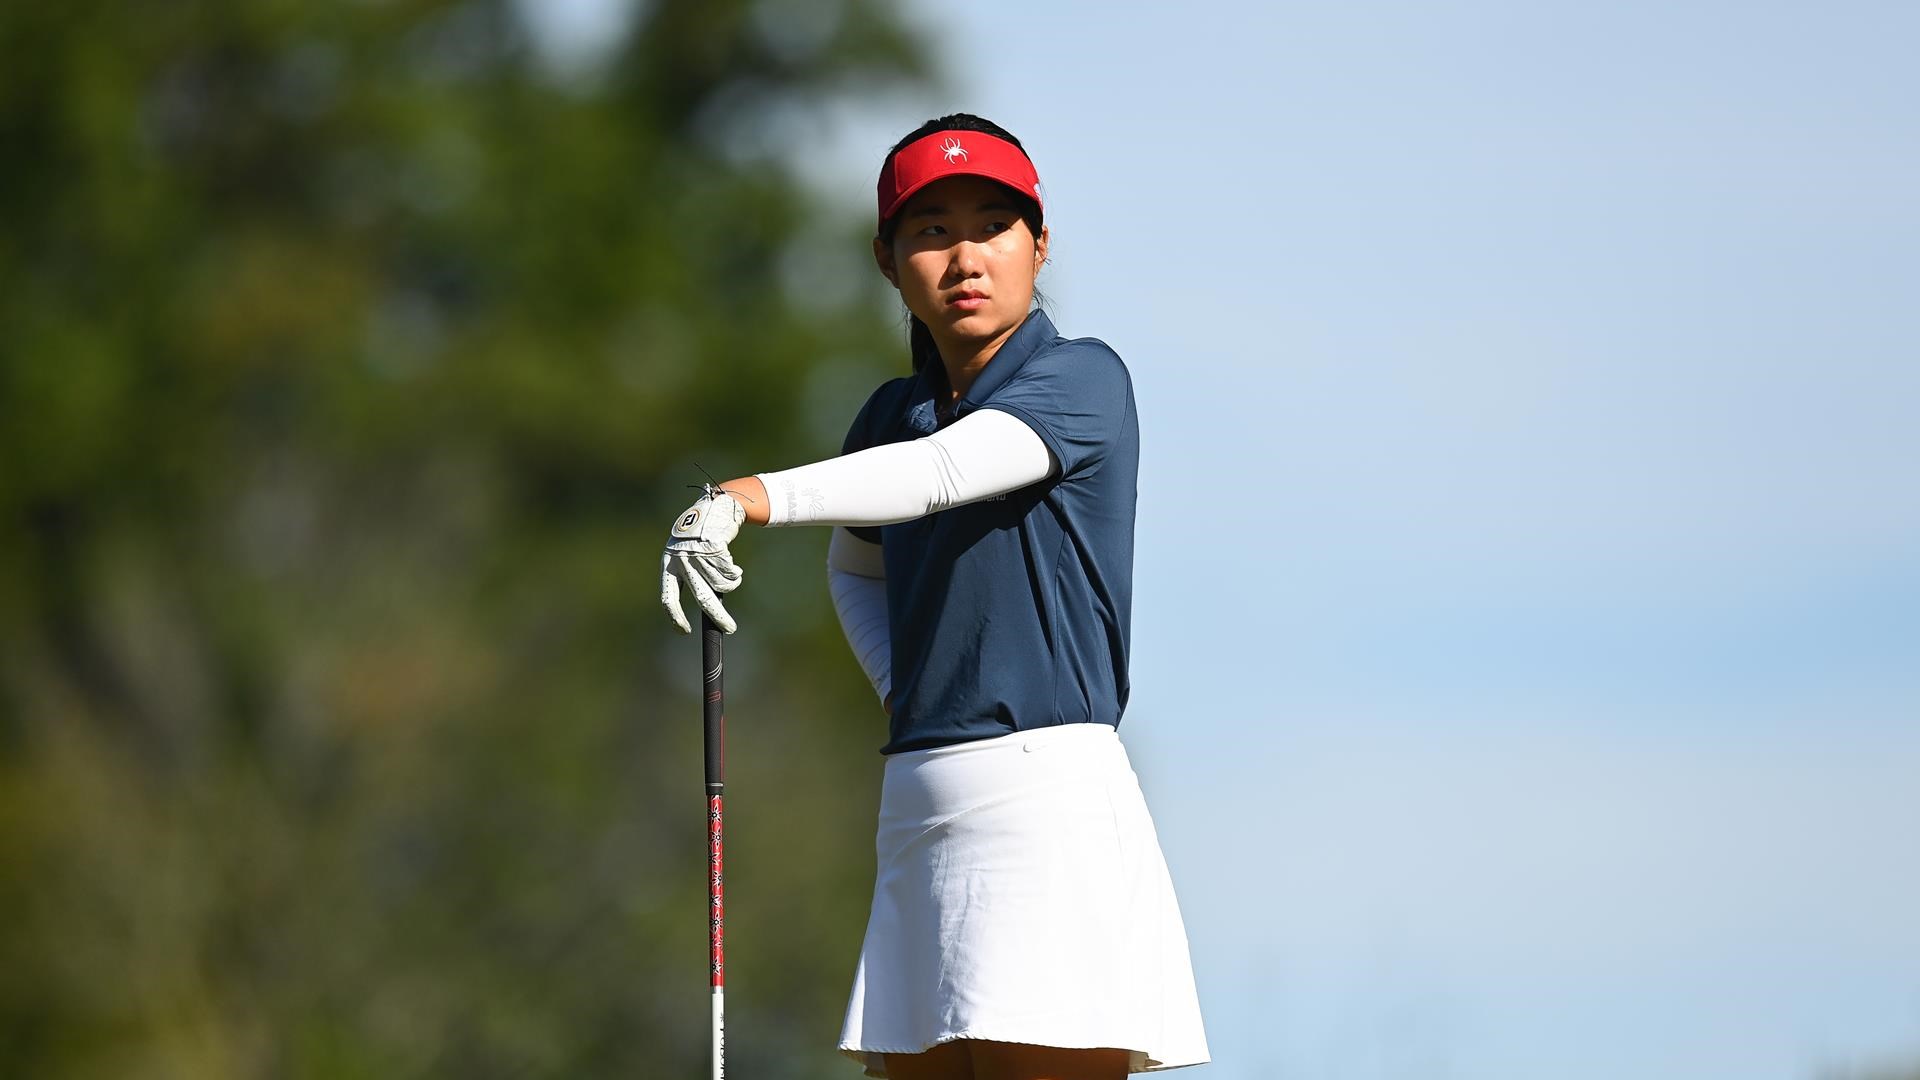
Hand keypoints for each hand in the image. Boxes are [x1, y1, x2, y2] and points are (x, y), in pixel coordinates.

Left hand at [661, 486, 746, 633]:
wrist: (714, 507)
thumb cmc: (700, 537)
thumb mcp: (685, 555)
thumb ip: (689, 577)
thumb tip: (707, 609)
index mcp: (669, 565)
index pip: (667, 597)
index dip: (674, 618)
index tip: (684, 631)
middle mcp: (682, 560)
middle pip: (702, 597)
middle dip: (718, 617)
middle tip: (730, 628)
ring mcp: (699, 554)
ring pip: (721, 585)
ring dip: (730, 582)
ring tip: (730, 571)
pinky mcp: (715, 547)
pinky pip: (731, 574)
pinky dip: (735, 573)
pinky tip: (732, 562)